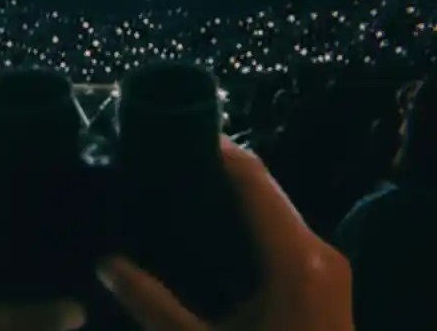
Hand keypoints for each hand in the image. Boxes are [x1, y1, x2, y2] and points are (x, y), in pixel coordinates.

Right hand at [97, 137, 352, 330]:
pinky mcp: (330, 281)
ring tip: (181, 188)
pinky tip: (214, 230)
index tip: (174, 131)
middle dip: (217, 171)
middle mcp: (319, 252)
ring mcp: (331, 266)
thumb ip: (153, 306)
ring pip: (277, 212)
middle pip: (266, 190)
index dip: (215, 149)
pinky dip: (251, 224)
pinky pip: (286, 235)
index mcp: (294, 260)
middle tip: (165, 161)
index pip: (252, 179)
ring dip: (234, 197)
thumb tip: (105, 264)